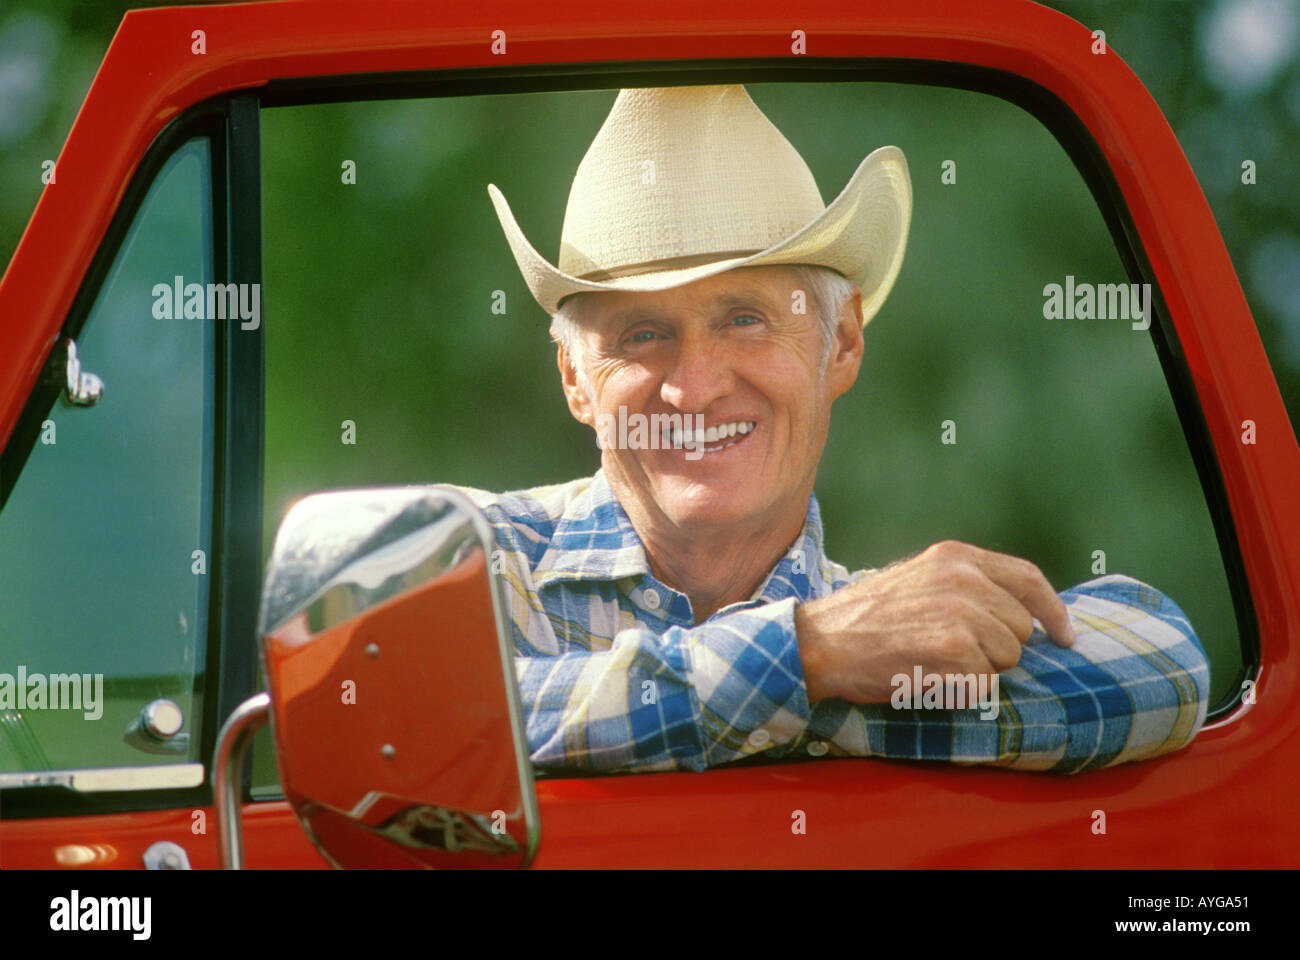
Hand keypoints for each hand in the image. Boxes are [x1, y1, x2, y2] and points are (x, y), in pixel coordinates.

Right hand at [794, 540, 1073, 703]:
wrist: (821, 641)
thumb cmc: (865, 620)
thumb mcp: (919, 580)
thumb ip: (966, 585)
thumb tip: (1019, 614)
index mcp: (956, 556)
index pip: (1029, 578)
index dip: (1053, 611)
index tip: (1065, 636)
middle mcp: (964, 577)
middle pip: (1020, 628)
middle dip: (996, 648)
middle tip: (948, 651)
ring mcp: (961, 611)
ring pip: (1007, 658)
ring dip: (979, 670)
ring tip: (933, 661)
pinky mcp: (954, 648)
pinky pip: (984, 683)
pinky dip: (961, 690)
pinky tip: (927, 677)